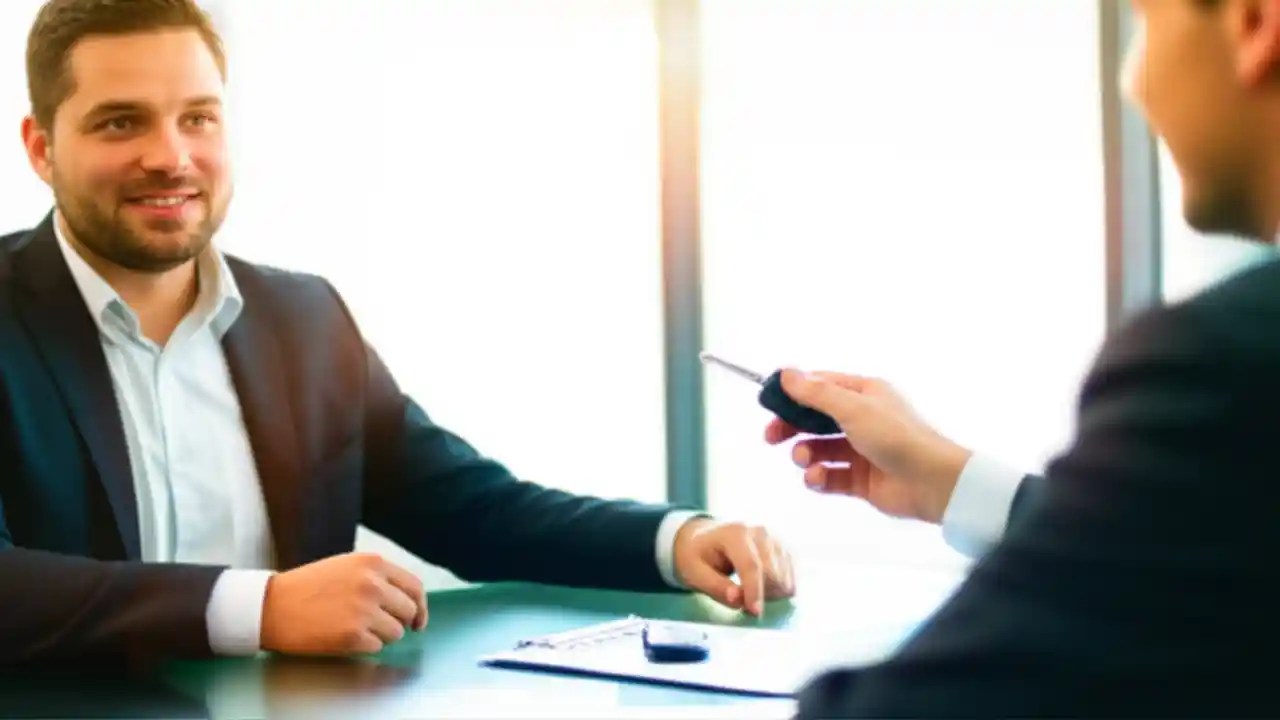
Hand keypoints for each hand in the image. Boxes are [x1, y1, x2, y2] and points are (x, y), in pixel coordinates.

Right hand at [260, 552, 427, 655]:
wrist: (271, 606)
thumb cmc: (308, 587)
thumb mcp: (347, 566)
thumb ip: (378, 576)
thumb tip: (408, 599)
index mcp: (373, 563)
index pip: (414, 587)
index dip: (420, 606)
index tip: (417, 619)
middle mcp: (373, 584)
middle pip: (409, 611)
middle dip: (399, 621)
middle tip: (380, 625)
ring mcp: (364, 610)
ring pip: (396, 632)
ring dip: (381, 635)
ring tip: (355, 627)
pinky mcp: (353, 636)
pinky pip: (377, 647)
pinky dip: (365, 646)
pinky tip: (343, 636)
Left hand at [673, 518, 795, 616]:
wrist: (706, 539)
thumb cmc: (699, 556)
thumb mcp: (695, 572)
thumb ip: (716, 587)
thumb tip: (738, 599)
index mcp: (735, 533)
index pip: (751, 565)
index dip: (755, 591)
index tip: (754, 612)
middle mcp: (760, 532)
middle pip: (773, 573)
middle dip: (761, 594)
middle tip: (741, 601)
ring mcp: (775, 539)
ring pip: (785, 577)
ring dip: (770, 594)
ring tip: (749, 591)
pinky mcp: (785, 549)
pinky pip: (792, 578)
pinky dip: (779, 589)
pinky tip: (762, 588)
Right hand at [765, 370, 971, 523]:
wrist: (933, 483)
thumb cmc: (897, 437)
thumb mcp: (853, 408)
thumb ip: (816, 393)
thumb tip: (787, 373)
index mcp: (864, 394)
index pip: (820, 386)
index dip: (793, 393)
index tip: (768, 402)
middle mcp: (862, 419)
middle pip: (815, 419)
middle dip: (792, 427)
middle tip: (771, 437)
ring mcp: (861, 450)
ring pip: (819, 449)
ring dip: (805, 454)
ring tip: (804, 460)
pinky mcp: (860, 479)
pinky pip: (830, 476)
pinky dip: (819, 477)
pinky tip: (817, 478)